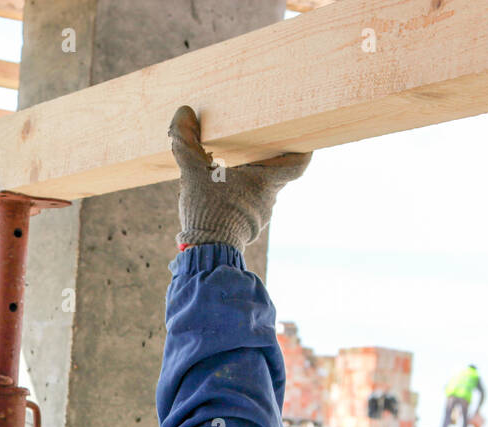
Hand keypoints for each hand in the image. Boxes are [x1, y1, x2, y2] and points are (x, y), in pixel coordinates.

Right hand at [168, 106, 310, 249]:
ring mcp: (259, 216)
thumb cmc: (208, 212)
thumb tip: (182, 113)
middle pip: (277, 173)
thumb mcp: (193, 172)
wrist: (207, 253)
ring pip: (260, 191)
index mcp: (265, 181)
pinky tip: (220, 193)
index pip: (299, 162)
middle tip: (253, 143)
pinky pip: (248, 207)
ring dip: (248, 180)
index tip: (303, 135)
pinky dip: (238, 197)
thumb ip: (186, 142)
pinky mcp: (246, 229)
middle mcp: (268, 198)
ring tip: (229, 169)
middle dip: (266, 159)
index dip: (304, 147)